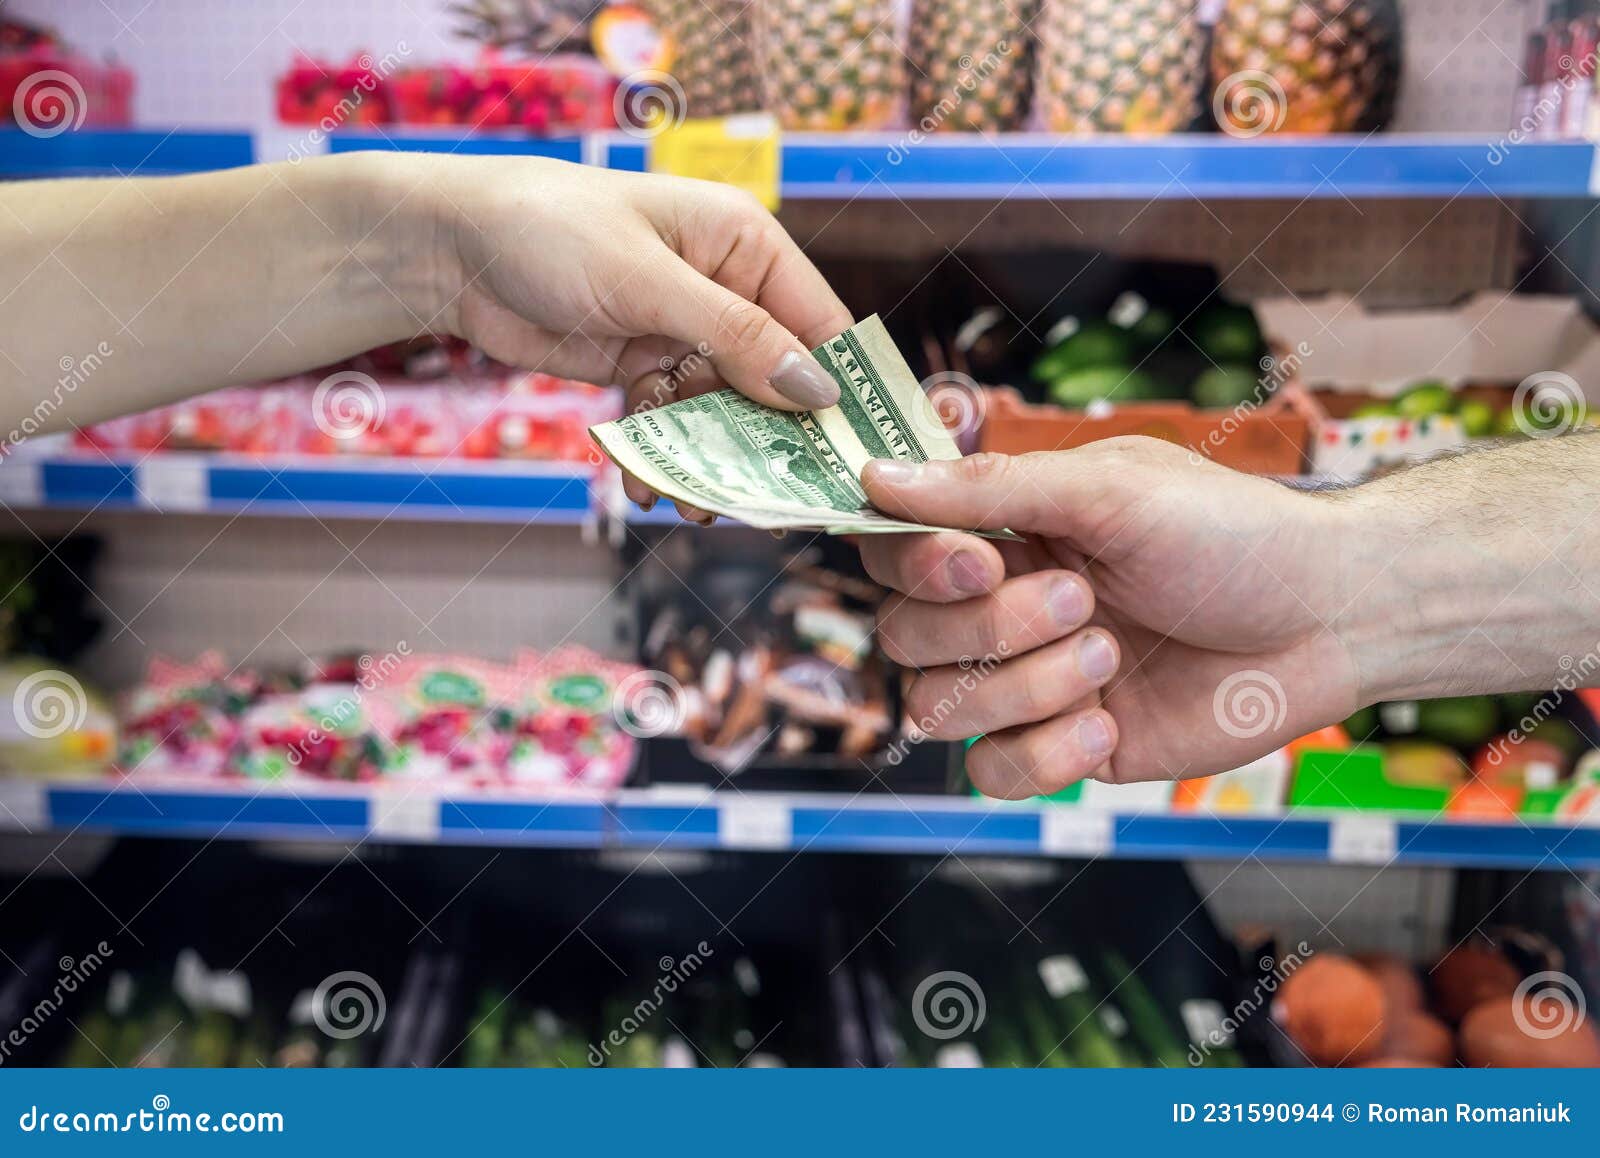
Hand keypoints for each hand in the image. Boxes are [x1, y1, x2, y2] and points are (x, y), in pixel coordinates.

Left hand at [420, 157, 852, 511]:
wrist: (449, 249)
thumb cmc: (550, 229)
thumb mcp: (647, 283)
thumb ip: (733, 336)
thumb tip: (815, 390)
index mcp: (744, 243)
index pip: (818, 323)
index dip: (837, 390)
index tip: (850, 457)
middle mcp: (725, 287)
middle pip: (774, 379)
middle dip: (768, 440)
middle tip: (772, 502)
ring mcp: (683, 330)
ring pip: (721, 410)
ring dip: (711, 458)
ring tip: (696, 506)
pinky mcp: (643, 366)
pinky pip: (671, 421)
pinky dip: (661, 454)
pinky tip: (647, 486)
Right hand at [857, 438, 1363, 798]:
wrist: (1329, 619)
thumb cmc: (1231, 534)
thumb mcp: (1112, 491)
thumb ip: (991, 488)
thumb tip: (877, 477)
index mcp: (1007, 529)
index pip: (894, 552)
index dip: (916, 566)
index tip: (981, 562)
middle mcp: (1003, 604)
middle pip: (904, 636)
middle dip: (991, 628)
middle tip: (1086, 602)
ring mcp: (1029, 679)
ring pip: (938, 707)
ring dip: (1024, 686)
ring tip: (1111, 657)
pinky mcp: (1064, 745)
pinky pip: (992, 772)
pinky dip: (1044, 755)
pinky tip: (1109, 725)